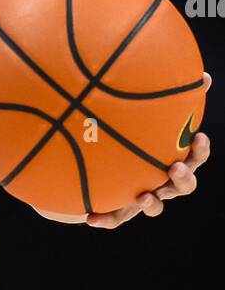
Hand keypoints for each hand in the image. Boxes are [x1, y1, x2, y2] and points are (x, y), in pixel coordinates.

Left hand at [86, 73, 210, 228]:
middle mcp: (162, 182)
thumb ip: (164, 95)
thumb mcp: (143, 114)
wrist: (99, 170)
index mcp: (173, 159)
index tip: (198, 136)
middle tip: (174, 166)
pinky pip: (114, 218)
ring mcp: (143, 198)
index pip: (195, 157)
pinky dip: (105, 219)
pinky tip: (89, 217)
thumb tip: (192, 70)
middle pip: (183, 186)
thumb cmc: (128, 137)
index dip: (200, 150)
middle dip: (182, 179)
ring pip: (154, 206)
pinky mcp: (120, 212)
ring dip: (151, 203)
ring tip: (143, 195)